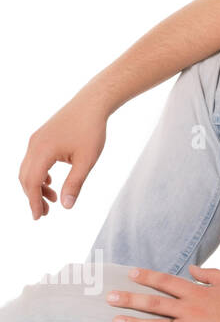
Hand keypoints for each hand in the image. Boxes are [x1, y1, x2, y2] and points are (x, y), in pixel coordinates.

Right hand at [18, 92, 109, 218]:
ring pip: (28, 169)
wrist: (92, 103)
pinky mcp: (40, 137)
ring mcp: (35, 140)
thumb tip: (65, 206)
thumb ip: (75, 183)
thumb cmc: (92, 130)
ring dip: (37, 186)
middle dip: (34, 197)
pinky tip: (51, 182)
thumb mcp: (87, 160)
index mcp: (42, 151)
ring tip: (53, 198)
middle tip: (46, 212)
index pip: (32, 183)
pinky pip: (33, 160)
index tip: (39, 217)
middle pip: (26, 177)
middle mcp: (34, 145)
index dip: (34, 202)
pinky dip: (39, 174)